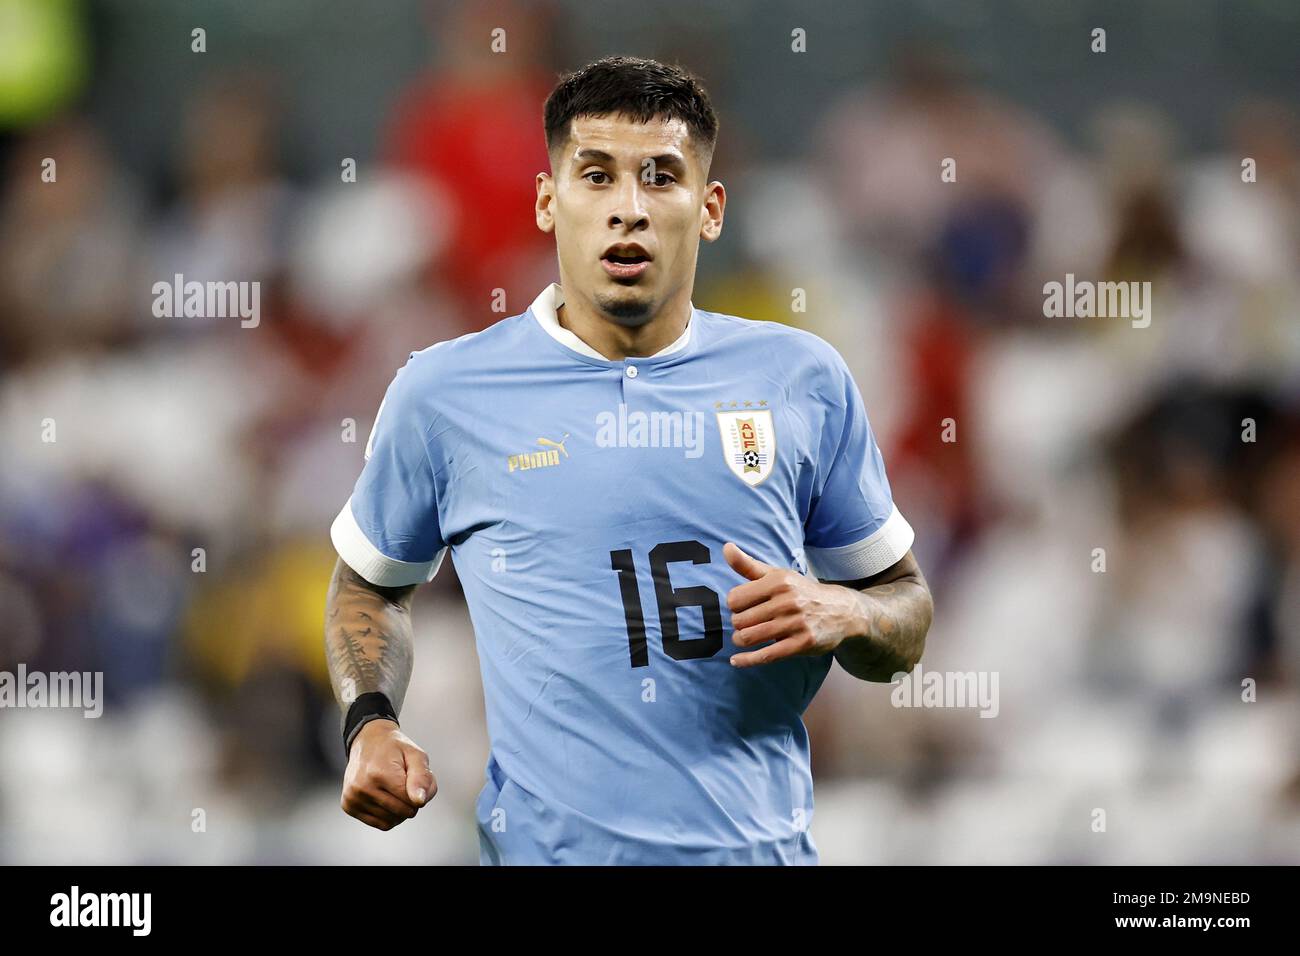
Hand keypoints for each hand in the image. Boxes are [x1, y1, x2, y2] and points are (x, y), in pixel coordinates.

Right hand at [341, 719, 436, 829]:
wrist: (367, 741)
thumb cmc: (395, 749)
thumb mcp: (416, 755)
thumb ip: (423, 778)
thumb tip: (420, 801)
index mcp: (380, 773)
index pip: (411, 802)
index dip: (419, 794)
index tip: (414, 779)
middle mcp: (362, 787)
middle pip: (401, 813)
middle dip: (410, 802)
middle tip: (405, 784)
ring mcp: (353, 798)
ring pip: (391, 821)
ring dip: (400, 810)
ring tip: (394, 789)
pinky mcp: (348, 806)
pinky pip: (380, 824)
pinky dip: (389, 815)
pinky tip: (386, 798)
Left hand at [723, 542, 860, 667]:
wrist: (841, 611)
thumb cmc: (800, 591)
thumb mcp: (777, 575)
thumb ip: (748, 564)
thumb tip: (726, 547)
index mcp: (778, 582)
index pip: (735, 598)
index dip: (734, 605)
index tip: (743, 607)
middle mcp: (787, 601)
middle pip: (740, 620)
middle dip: (737, 624)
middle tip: (745, 623)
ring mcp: (795, 624)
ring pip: (749, 637)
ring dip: (740, 640)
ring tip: (744, 637)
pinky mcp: (801, 644)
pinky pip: (766, 656)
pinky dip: (747, 660)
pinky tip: (736, 660)